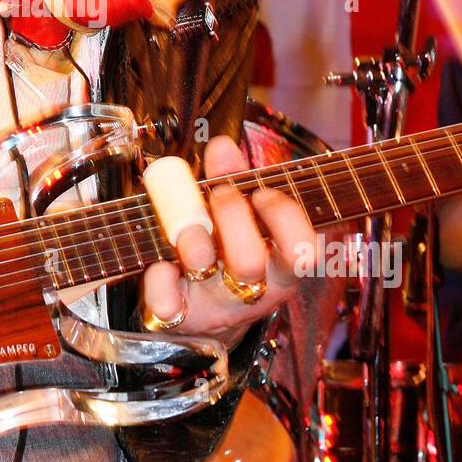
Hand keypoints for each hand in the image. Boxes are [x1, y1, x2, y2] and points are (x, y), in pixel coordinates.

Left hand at [139, 135, 315, 348]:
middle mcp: (253, 290)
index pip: (303, 252)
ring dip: (192, 239)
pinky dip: (159, 281)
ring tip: (185, 224)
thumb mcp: (243, 218)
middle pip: (250, 262)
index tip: (262, 194)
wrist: (207, 315)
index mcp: (279, 267)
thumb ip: (235, 179)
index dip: (284, 217)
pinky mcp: (181, 315)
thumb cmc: (231, 253)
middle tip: (219, 195)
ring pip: (208, 275)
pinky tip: (160, 264)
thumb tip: (222, 146)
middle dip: (230, 217)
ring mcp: (216, 305)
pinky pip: (168, 304)